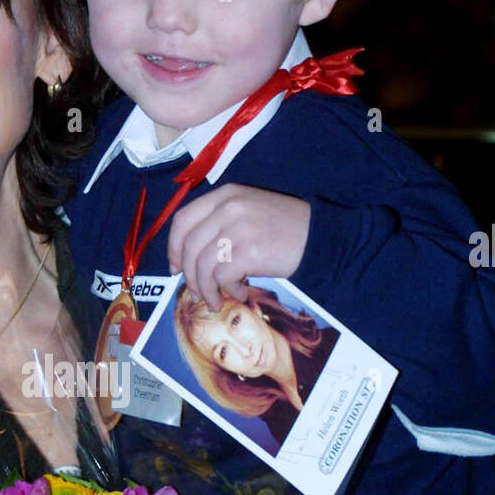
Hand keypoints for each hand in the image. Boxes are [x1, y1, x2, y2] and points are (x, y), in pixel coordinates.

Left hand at [167, 184, 310, 308]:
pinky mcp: (248, 252)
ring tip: (217, 299)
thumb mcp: (248, 211)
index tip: (175, 267)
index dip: (173, 247)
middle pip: (188, 246)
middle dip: (189, 276)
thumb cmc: (284, 229)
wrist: (320, 237)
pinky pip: (221, 277)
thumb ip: (219, 224)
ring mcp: (238, 229)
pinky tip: (241, 292)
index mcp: (225, 196)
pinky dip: (228, 291)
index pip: (182, 220)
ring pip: (201, 265)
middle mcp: (228, 208)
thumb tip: (189, 258)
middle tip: (197, 292)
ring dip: (206, 289)